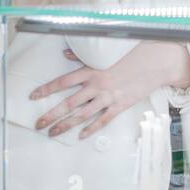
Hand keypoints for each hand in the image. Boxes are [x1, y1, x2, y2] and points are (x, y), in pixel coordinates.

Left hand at [31, 43, 189, 138]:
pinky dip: (91, 129)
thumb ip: (83, 55)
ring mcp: (108, 97)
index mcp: (91, 71)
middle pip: (68, 103)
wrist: (156, 63)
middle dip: (51, 115)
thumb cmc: (131, 55)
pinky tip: (81, 136)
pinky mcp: (120, 106)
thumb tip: (65, 53)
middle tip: (37, 124)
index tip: (33, 97)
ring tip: (52, 133)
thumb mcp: (105, 53)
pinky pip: (102, 120)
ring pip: (82, 115)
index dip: (46, 90)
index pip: (63, 82)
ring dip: (65, 125)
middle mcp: (97, 85)